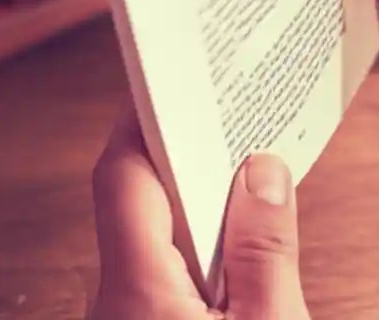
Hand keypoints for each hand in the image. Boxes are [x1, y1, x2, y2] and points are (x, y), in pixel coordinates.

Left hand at [87, 110, 310, 319]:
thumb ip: (264, 252)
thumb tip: (263, 172)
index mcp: (137, 291)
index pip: (124, 179)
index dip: (148, 122)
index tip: (177, 81)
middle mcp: (114, 303)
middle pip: (135, 205)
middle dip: (182, 159)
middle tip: (228, 116)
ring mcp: (125, 319)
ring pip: (150, 242)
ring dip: (195, 208)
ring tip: (247, 172)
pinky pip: (161, 274)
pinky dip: (197, 249)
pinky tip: (238, 242)